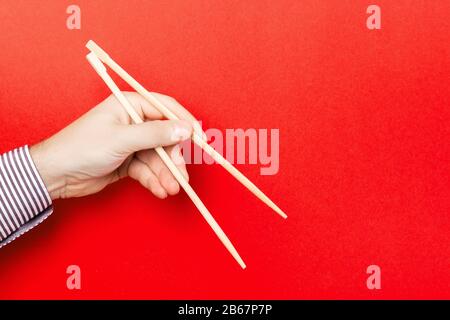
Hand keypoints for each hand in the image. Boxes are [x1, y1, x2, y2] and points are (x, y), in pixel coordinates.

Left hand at [30, 92, 201, 199]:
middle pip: (165, 138)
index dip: (184, 122)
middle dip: (173, 159)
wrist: (56, 174)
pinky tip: (160, 191)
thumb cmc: (82, 147)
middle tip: (181, 176)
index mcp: (130, 106)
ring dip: (166, 174)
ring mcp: (131, 143)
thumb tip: (185, 129)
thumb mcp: (122, 138)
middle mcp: (133, 122)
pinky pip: (148, 170)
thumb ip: (156, 134)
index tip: (200, 139)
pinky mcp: (128, 162)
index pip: (165, 109)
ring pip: (158, 158)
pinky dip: (154, 180)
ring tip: (171, 189)